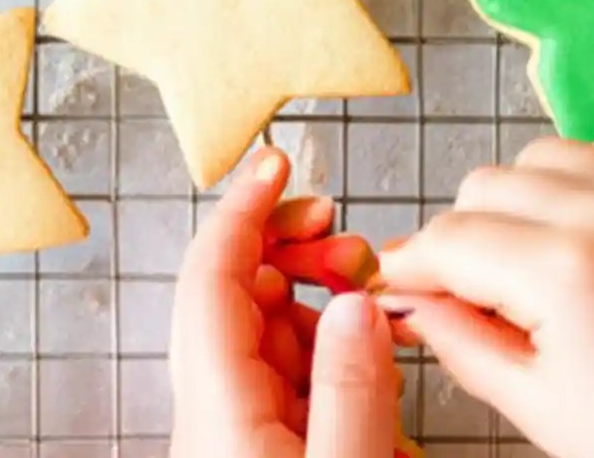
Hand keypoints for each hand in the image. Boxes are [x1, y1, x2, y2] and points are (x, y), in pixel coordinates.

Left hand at [170, 147, 399, 457]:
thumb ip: (353, 388)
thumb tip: (356, 303)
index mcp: (219, 411)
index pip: (211, 280)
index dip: (244, 211)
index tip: (276, 165)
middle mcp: (215, 413)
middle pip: (240, 296)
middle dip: (298, 256)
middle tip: (355, 253)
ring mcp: (236, 432)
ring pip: (270, 334)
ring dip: (323, 309)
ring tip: (381, 320)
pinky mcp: (260, 450)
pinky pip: (290, 379)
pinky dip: (332, 358)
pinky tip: (377, 377)